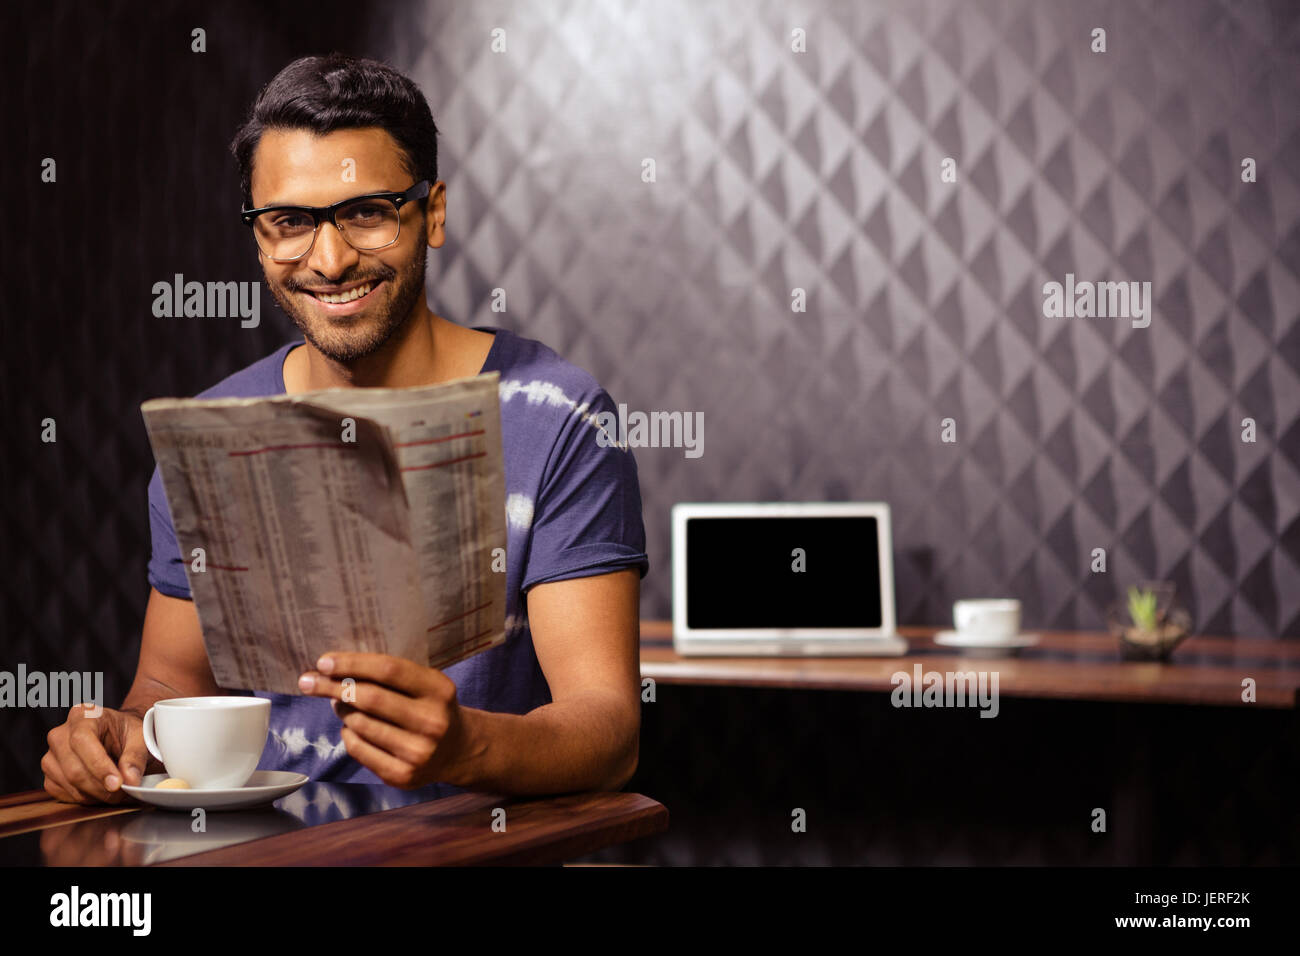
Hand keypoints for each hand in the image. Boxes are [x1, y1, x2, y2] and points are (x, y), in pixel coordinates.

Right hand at [42, 705, 149, 803]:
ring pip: (69, 783)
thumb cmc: (125, 732)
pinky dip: (85, 798)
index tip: (116, 783)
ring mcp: (51, 755)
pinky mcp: (49, 774)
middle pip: (73, 768)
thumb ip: (136, 757)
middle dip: (101, 786)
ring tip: (116, 791)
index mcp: (83, 715)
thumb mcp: (139, 736)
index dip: (99, 765)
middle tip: (123, 792)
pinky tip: (100, 791)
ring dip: (95, 794)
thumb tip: (130, 780)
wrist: (115, 735)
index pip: (82, 740)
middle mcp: (60, 734)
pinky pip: (63, 793)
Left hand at [297, 653, 470, 788]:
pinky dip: (348, 734)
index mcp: (439, 690)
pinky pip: (358, 749)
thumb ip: (390, 677)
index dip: (353, 664)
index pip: (389, 671)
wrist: (459, 750)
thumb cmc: (431, 707)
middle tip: (309, 682)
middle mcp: (432, 722)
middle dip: (332, 687)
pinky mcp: (402, 775)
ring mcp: (418, 752)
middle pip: (370, 699)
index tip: (324, 662)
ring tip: (339, 703)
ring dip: (342, 710)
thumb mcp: (425, 685)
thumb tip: (334, 670)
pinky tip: (352, 727)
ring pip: (360, 724)